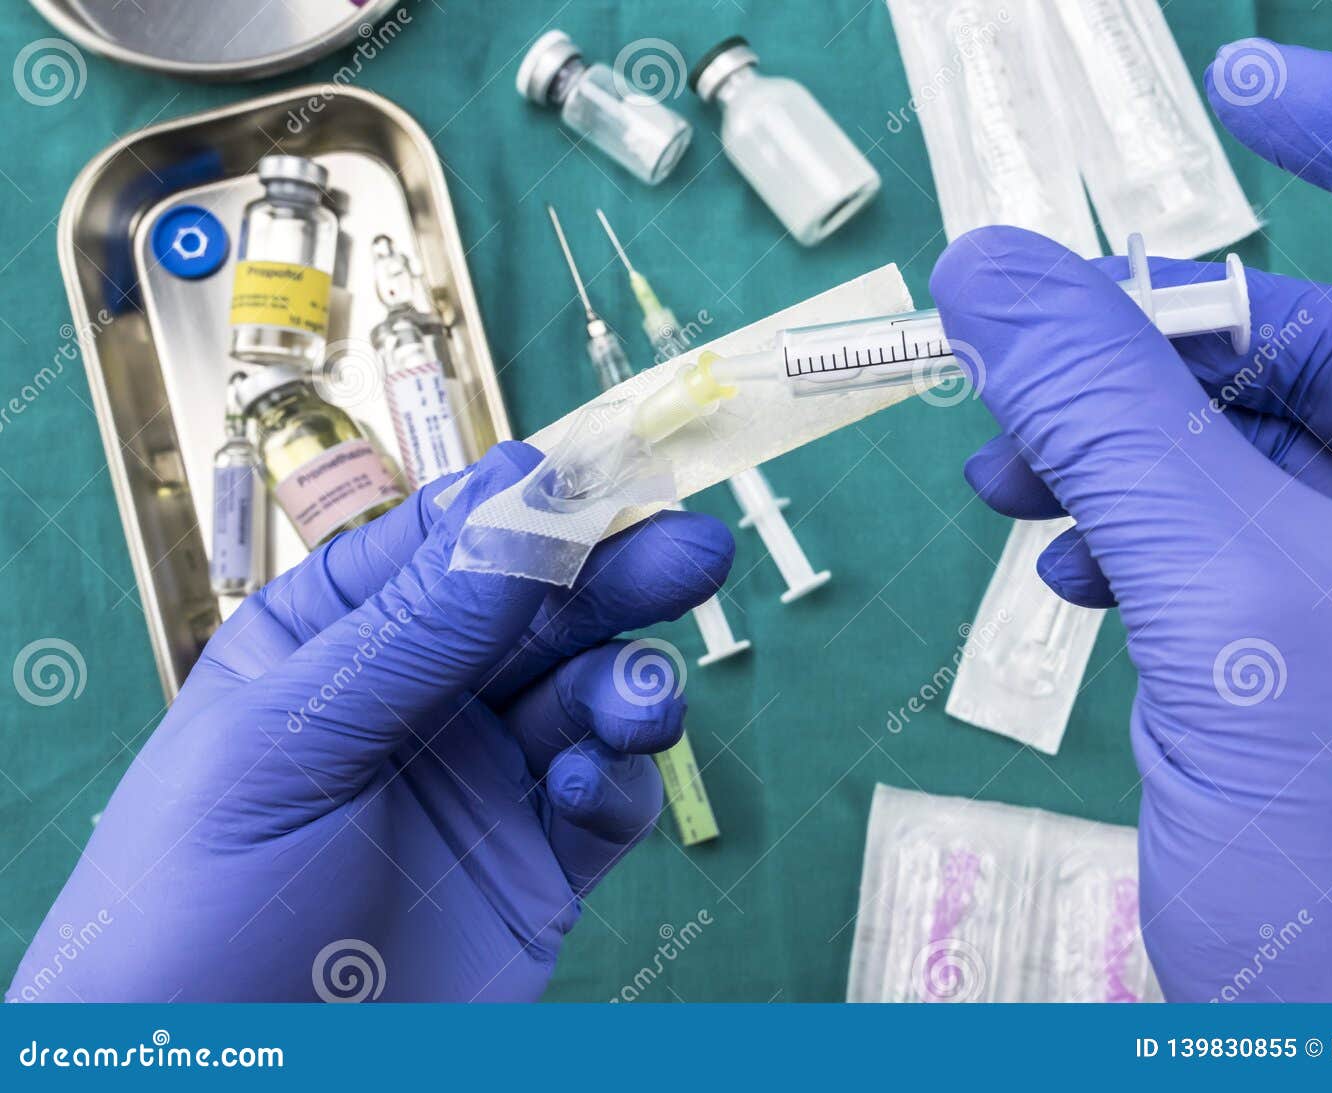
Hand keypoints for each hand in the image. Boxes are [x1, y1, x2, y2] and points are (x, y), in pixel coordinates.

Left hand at [7, 442, 731, 1001]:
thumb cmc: (198, 914)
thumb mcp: (289, 749)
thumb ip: (419, 631)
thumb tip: (524, 498)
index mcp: (328, 646)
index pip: (440, 544)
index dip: (522, 506)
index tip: (596, 476)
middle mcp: (415, 704)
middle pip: (536, 611)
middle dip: (612, 577)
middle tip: (692, 551)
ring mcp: (481, 787)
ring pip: (586, 698)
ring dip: (626, 686)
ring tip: (639, 704)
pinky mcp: (536, 871)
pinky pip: (606, 800)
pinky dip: (617, 782)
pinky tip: (586, 791)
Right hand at [932, 41, 1331, 1001]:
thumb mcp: (1239, 612)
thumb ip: (1112, 417)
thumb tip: (992, 272)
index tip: (1237, 90)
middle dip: (1176, 349)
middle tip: (1034, 360)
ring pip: (1291, 465)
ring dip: (1137, 456)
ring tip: (1012, 482)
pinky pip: (1267, 562)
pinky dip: (1159, 549)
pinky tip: (1069, 577)